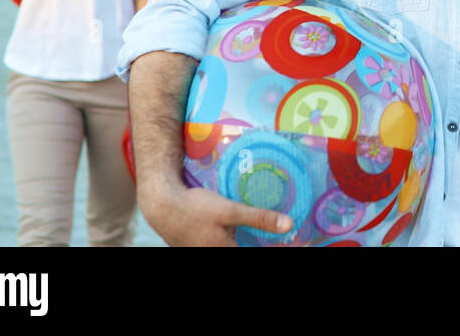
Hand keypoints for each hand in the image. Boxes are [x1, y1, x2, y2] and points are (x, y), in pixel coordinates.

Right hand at [138, 180, 292, 246]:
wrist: (161, 205)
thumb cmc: (194, 208)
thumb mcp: (229, 210)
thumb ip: (258, 218)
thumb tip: (289, 225)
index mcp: (225, 252)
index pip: (258, 252)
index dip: (278, 246)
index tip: (298, 242)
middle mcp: (215, 254)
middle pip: (246, 248)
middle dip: (265, 243)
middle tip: (286, 237)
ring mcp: (206, 251)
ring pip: (236, 246)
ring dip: (251, 240)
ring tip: (269, 234)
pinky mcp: (200, 245)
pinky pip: (225, 244)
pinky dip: (238, 238)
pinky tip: (243, 230)